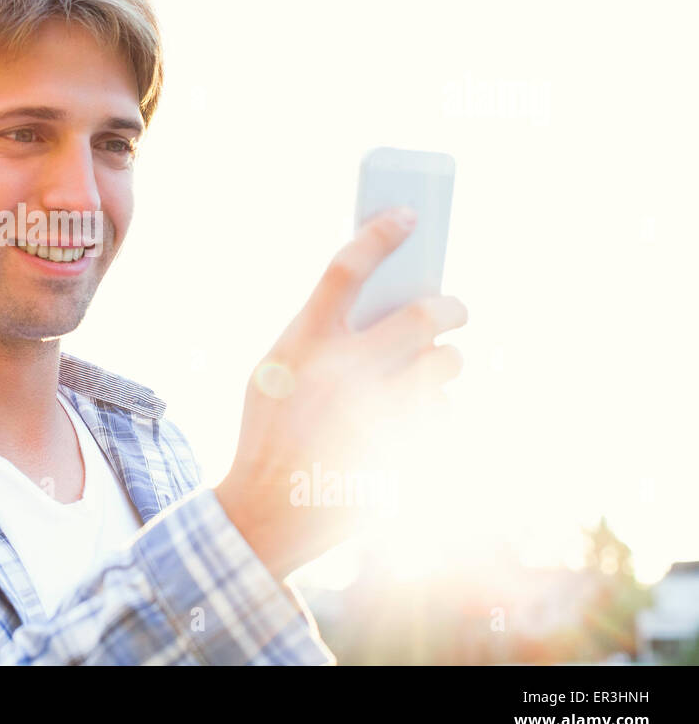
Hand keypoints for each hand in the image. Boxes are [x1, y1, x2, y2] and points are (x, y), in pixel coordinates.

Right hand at [214, 207, 467, 579]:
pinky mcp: (405, 447)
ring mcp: (380, 411)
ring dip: (446, 362)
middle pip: (425, 314)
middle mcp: (346, 371)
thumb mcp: (275, 371)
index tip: (409, 214)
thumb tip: (381, 300)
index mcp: (304, 342)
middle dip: (452, 307)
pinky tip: (408, 421)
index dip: (380, 234)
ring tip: (433, 369)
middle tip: (455, 309)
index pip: (347, 267)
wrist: (269, 509)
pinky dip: (433, 412)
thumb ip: (319, 335)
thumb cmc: (270, 430)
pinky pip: (443, 412)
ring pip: (447, 365)